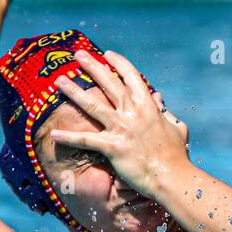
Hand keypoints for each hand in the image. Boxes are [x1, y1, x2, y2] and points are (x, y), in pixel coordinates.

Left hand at [52, 50, 190, 198]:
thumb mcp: (177, 128)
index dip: (118, 63)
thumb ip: (166, 114)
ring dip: (74, 92)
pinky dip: (69, 137)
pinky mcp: (112, 147)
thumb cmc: (176, 155)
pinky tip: (54, 134)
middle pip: (108, 84)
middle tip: (78, 55)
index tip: (107, 55)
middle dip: (92, 66)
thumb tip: (160, 102)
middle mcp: (133, 113)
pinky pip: (86, 140)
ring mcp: (121, 129)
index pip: (132, 77)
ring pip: (92, 105)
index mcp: (149, 106)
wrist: (171, 176)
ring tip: (59, 81)